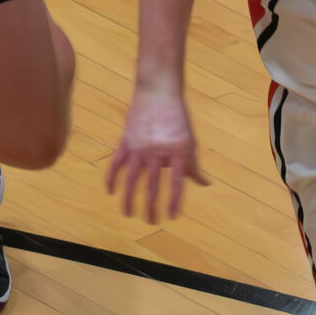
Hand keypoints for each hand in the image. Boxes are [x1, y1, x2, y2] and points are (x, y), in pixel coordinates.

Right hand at [106, 88, 209, 220]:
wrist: (158, 92)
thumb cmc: (178, 117)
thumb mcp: (190, 140)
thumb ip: (193, 165)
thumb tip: (205, 184)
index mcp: (178, 151)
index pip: (176, 183)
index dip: (174, 202)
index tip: (171, 217)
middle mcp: (158, 151)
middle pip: (153, 185)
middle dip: (151, 207)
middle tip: (150, 222)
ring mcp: (139, 147)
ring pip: (132, 179)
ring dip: (129, 199)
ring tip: (128, 214)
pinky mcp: (125, 142)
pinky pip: (116, 164)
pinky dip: (111, 179)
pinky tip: (110, 192)